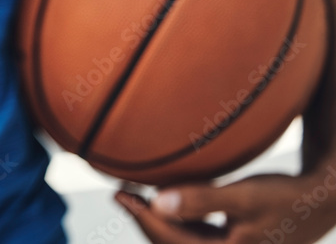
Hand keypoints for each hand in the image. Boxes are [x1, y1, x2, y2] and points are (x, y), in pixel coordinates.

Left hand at [117, 168, 335, 242]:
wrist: (318, 203)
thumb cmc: (285, 198)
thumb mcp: (244, 197)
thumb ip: (202, 199)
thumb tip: (159, 202)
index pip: (169, 239)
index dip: (141, 216)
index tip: (118, 194)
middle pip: (170, 243)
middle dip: (143, 219)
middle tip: (119, 193)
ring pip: (180, 239)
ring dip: (157, 219)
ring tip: (134, 194)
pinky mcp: (230, 242)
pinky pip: (193, 234)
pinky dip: (175, 219)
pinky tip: (165, 200)